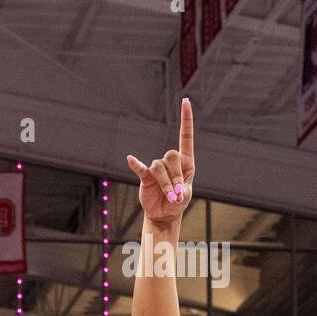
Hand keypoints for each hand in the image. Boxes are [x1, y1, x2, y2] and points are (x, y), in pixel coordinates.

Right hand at [127, 98, 193, 227]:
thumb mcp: (185, 196)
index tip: (185, 101)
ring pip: (159, 167)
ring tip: (169, 197)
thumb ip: (180, 190)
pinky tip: (131, 159)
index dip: (186, 119)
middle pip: (171, 156)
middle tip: (176, 193)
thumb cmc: (178, 202)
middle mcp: (171, 162)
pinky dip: (136, 164)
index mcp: (186, 162)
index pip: (185, 136)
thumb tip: (172, 189)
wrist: (164, 214)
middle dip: (175, 175)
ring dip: (165, 184)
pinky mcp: (145, 176)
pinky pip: (141, 168)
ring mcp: (157, 169)